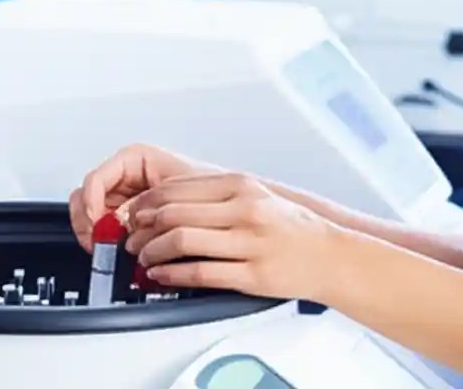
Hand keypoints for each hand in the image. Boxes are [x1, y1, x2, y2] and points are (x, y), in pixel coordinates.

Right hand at [68, 143, 213, 252]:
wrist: (230, 205)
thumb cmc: (214, 189)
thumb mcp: (182, 191)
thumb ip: (151, 205)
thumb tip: (122, 227)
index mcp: (135, 159)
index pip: (96, 178)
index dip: (92, 203)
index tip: (98, 224)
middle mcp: (126, 177)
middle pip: (86, 197)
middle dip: (89, 222)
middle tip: (100, 243)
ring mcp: (124, 198)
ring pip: (90, 215)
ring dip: (96, 235)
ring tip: (113, 249)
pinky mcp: (127, 219)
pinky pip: (104, 230)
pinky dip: (106, 242)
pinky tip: (122, 250)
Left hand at [125, 172, 346, 301]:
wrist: (329, 256)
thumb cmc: (292, 229)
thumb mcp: (258, 196)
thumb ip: (217, 196)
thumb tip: (168, 202)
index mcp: (243, 186)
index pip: (178, 188)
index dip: (147, 202)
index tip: (135, 212)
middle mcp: (245, 210)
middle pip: (174, 213)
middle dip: (143, 228)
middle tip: (133, 237)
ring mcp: (249, 243)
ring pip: (181, 242)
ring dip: (153, 252)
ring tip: (145, 258)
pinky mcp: (251, 275)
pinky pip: (199, 273)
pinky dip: (171, 275)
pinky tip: (161, 275)